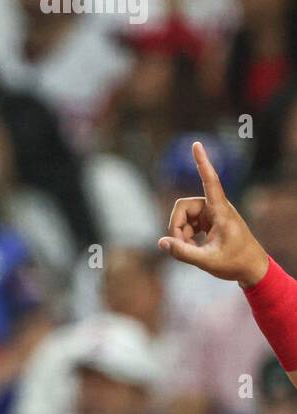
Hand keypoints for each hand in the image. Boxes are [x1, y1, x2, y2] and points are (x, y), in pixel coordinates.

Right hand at [157, 140, 269, 286]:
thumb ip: (183, 252)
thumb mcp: (207, 261)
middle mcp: (216, 208)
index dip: (202, 163)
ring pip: (184, 215)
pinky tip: (194, 247)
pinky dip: (186, 235)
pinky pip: (188, 222)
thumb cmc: (235, 263)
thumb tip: (161, 242)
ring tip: (190, 250)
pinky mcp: (210, 221)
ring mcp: (212, 214)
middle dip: (177, 226)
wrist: (252, 269)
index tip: (197, 144)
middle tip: (180, 246)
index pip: (210, 182)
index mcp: (221, 212)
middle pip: (183, 207)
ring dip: (181, 233)